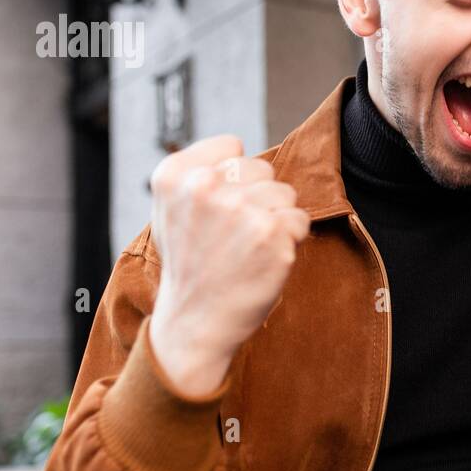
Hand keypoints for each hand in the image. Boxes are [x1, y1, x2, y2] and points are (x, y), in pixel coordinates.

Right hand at [146, 135, 309, 395]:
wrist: (195, 322)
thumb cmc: (189, 264)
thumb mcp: (170, 209)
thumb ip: (198, 172)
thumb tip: (239, 149)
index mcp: (175, 175)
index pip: (232, 147)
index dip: (233, 178)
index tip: (217, 209)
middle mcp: (205, 187)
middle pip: (263, 169)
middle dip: (258, 198)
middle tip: (233, 235)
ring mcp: (240, 211)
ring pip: (285, 194)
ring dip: (276, 220)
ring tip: (247, 249)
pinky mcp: (272, 235)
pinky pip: (300, 220)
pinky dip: (291, 240)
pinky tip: (263, 260)